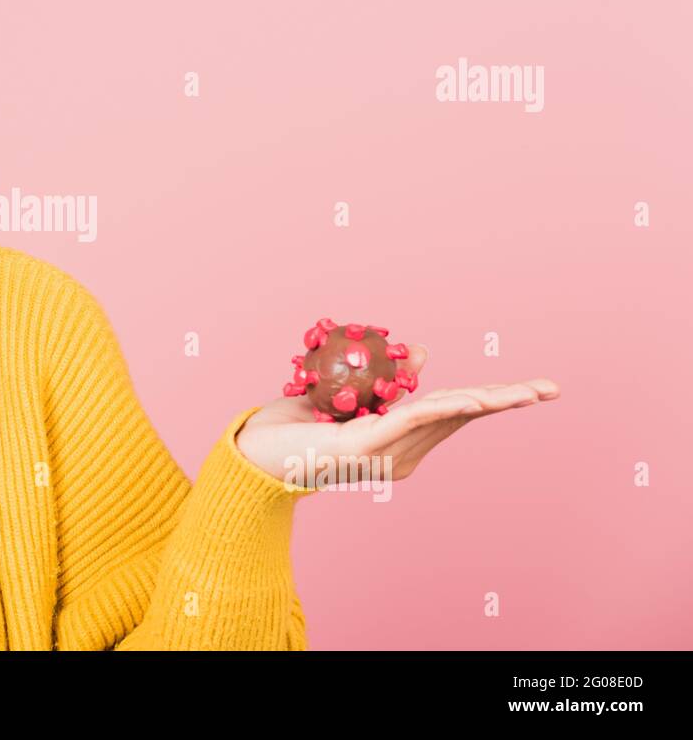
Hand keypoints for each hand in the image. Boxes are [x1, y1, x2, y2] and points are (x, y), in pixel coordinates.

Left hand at [235, 342, 559, 487]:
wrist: (253, 455)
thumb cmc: (297, 425)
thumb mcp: (348, 391)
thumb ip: (387, 376)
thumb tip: (420, 351)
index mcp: (401, 442)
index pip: (455, 413)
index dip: (495, 398)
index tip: (536, 389)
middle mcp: (402, 455)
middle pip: (461, 416)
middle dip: (507, 400)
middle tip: (552, 388)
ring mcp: (386, 455)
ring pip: (443, 417)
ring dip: (485, 401)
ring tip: (526, 392)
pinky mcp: (365, 450)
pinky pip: (410, 423)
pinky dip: (442, 409)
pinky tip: (471, 401)